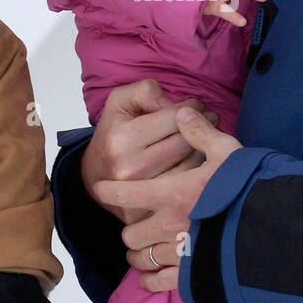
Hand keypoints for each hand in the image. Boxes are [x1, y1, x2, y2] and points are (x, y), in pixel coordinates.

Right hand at [81, 79, 218, 225]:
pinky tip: (194, 160)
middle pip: (185, 142)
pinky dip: (195, 171)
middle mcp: (130, 168)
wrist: (93, 175)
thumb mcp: (120, 101)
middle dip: (201, 126)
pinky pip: (185, 186)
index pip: (173, 118)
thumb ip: (146, 91)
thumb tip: (174, 104)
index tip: (198, 106)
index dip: (191, 108)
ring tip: (201, 137)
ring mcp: (139, 194)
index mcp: (122, 139)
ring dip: (202, 148)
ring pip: (190, 165)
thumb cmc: (113, 133)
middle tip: (209, 118)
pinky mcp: (147, 211)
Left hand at [91, 106, 241, 291]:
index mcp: (172, 194)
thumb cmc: (248, 188)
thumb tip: (182, 111)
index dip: (109, 190)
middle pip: (130, 233)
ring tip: (142, 250)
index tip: (102, 189)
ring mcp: (178, 253)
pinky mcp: (191, 275)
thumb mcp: (228, 152)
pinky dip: (152, 279)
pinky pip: (158, 282)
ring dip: (139, 253)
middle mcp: (169, 225)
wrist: (271, 228)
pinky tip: (153, 275)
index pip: (126, 193)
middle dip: (131, 229)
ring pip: (141, 258)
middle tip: (137, 223)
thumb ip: (200, 133)